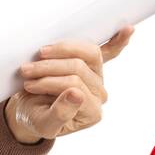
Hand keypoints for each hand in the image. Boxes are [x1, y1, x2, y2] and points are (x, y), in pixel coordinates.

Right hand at [4, 25, 133, 143]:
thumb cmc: (37, 118)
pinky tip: (128, 30)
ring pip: (89, 53)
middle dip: (49, 67)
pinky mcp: (93, 65)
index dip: (50, 81)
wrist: (32, 110)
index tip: (28, 84)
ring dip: (61, 49)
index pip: (74, 86)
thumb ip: (60, 114)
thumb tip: (77, 94)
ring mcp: (98, 78)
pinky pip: (109, 51)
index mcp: (92, 112)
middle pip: (78, 68)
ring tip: (39, 56)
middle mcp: (99, 94)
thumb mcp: (44, 124)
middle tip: (26, 71)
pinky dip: (117, 41)